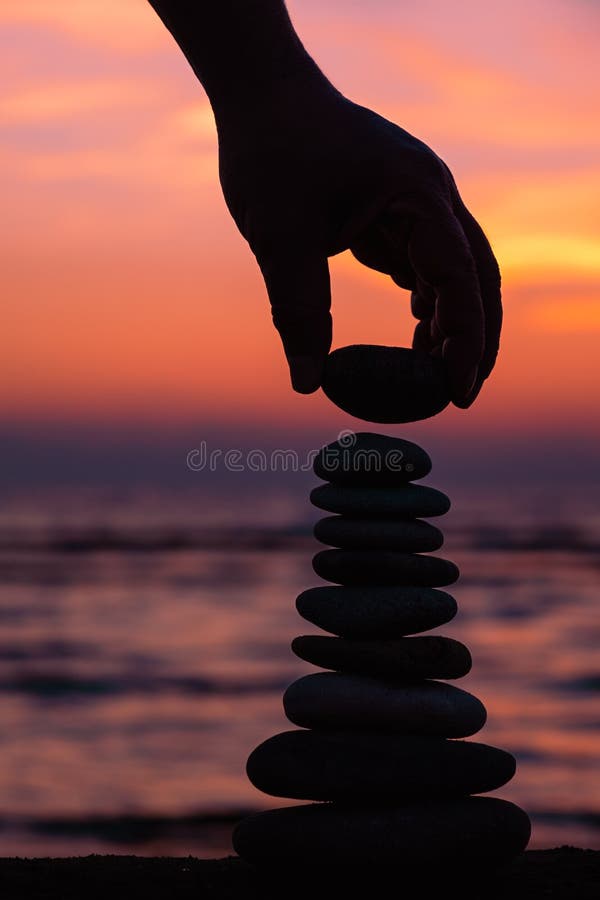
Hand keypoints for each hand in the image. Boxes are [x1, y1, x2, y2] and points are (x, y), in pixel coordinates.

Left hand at [217, 87, 500, 406]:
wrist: (261, 95)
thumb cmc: (271, 152)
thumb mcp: (280, 236)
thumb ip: (298, 310)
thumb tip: (307, 384)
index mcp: (418, 194)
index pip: (461, 279)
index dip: (467, 341)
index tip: (459, 394)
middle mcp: (431, 197)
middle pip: (477, 278)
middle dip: (474, 338)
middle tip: (456, 395)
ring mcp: (417, 203)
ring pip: (455, 273)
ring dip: (451, 323)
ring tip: (427, 373)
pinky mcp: (396, 211)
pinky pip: (426, 263)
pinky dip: (428, 302)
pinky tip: (416, 331)